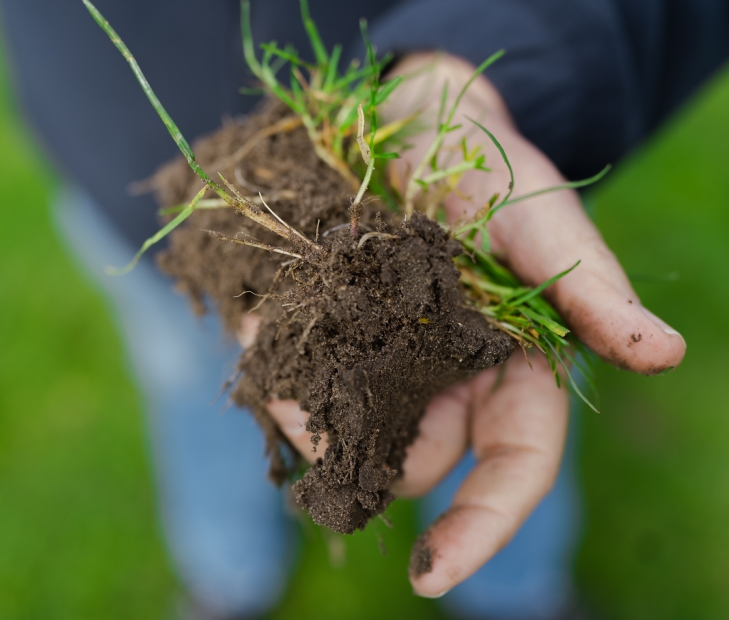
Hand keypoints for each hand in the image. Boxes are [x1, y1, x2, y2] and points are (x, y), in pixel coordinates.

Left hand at [244, 53, 685, 597]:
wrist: (418, 123)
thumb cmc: (496, 171)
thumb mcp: (543, 221)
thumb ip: (591, 287)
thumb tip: (664, 352)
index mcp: (511, 372)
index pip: (510, 469)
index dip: (480, 527)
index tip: (432, 577)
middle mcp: (447, 380)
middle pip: (412, 455)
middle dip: (369, 457)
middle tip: (319, 428)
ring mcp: (383, 359)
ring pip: (345, 424)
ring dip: (309, 414)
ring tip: (281, 383)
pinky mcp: (327, 328)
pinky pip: (293, 368)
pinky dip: (273, 361)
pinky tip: (256, 332)